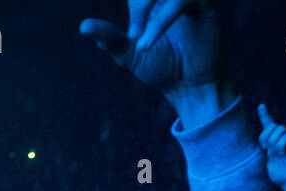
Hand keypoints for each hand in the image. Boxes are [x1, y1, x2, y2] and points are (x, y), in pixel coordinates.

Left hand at [80, 1, 228, 115]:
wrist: (189, 87)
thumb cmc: (160, 68)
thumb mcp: (128, 54)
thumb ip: (109, 38)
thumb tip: (83, 26)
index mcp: (149, 1)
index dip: (131, 1)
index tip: (126, 30)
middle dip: (136, 3)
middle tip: (131, 34)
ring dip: (143, 6)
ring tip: (136, 38)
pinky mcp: (202, 5)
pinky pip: (181, 0)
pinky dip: (160, 21)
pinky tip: (146, 43)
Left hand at [257, 105, 285, 187]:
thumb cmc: (282, 176)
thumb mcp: (269, 163)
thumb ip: (267, 152)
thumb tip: (266, 142)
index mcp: (274, 143)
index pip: (269, 126)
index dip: (265, 115)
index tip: (261, 106)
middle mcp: (282, 140)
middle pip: (271, 126)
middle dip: (265, 135)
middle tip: (266, 148)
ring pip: (279, 129)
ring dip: (273, 141)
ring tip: (276, 152)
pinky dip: (281, 144)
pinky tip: (282, 152)